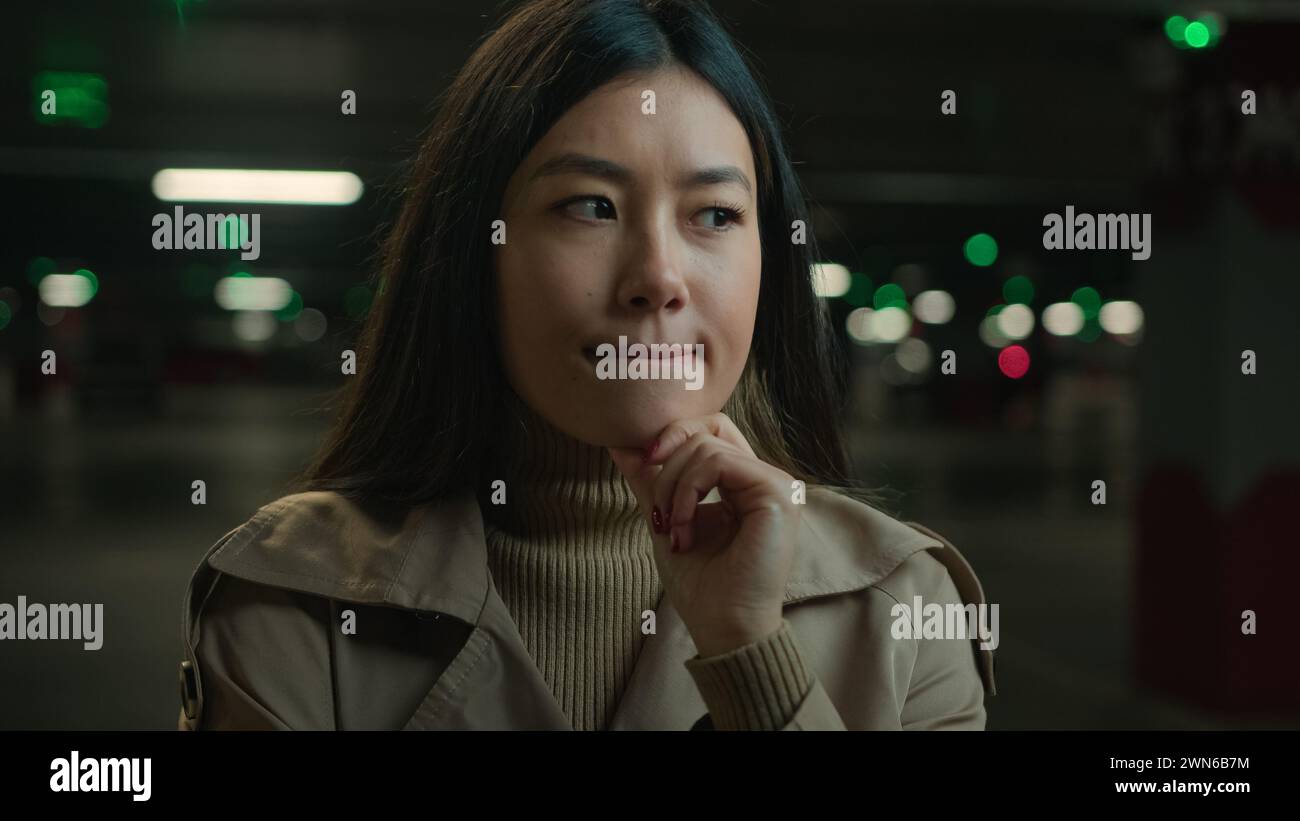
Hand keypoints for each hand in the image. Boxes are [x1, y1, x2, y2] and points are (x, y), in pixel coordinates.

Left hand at [607, 413, 800, 657]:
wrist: (724, 628)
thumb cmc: (702, 586)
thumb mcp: (667, 520)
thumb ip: (650, 480)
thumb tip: (621, 444)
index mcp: (745, 484)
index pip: (710, 430)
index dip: (673, 436)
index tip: (641, 463)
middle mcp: (765, 479)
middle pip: (708, 428)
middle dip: (666, 463)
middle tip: (658, 511)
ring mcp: (776, 483)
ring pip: (706, 445)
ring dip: (673, 486)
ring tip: (672, 529)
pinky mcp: (776, 492)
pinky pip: (717, 462)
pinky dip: (688, 490)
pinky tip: (683, 527)